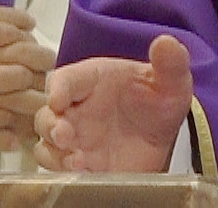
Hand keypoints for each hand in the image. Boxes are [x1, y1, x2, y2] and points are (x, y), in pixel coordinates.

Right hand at [0, 0, 39, 135]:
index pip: (6, 21)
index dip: (21, 21)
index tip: (28, 24)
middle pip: (19, 56)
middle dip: (38, 56)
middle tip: (45, 60)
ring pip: (10, 93)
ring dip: (29, 94)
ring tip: (40, 97)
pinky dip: (2, 132)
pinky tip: (13, 134)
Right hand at [34, 34, 191, 173]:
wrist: (166, 137)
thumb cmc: (158, 100)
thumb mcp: (171, 81)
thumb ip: (170, 62)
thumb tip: (167, 42)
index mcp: (91, 80)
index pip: (65, 79)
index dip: (58, 88)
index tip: (59, 100)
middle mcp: (76, 110)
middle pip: (46, 115)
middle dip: (50, 125)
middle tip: (65, 136)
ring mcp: (76, 140)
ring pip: (46, 146)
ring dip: (54, 154)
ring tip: (77, 162)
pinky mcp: (82, 166)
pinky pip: (61, 171)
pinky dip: (66, 174)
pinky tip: (86, 175)